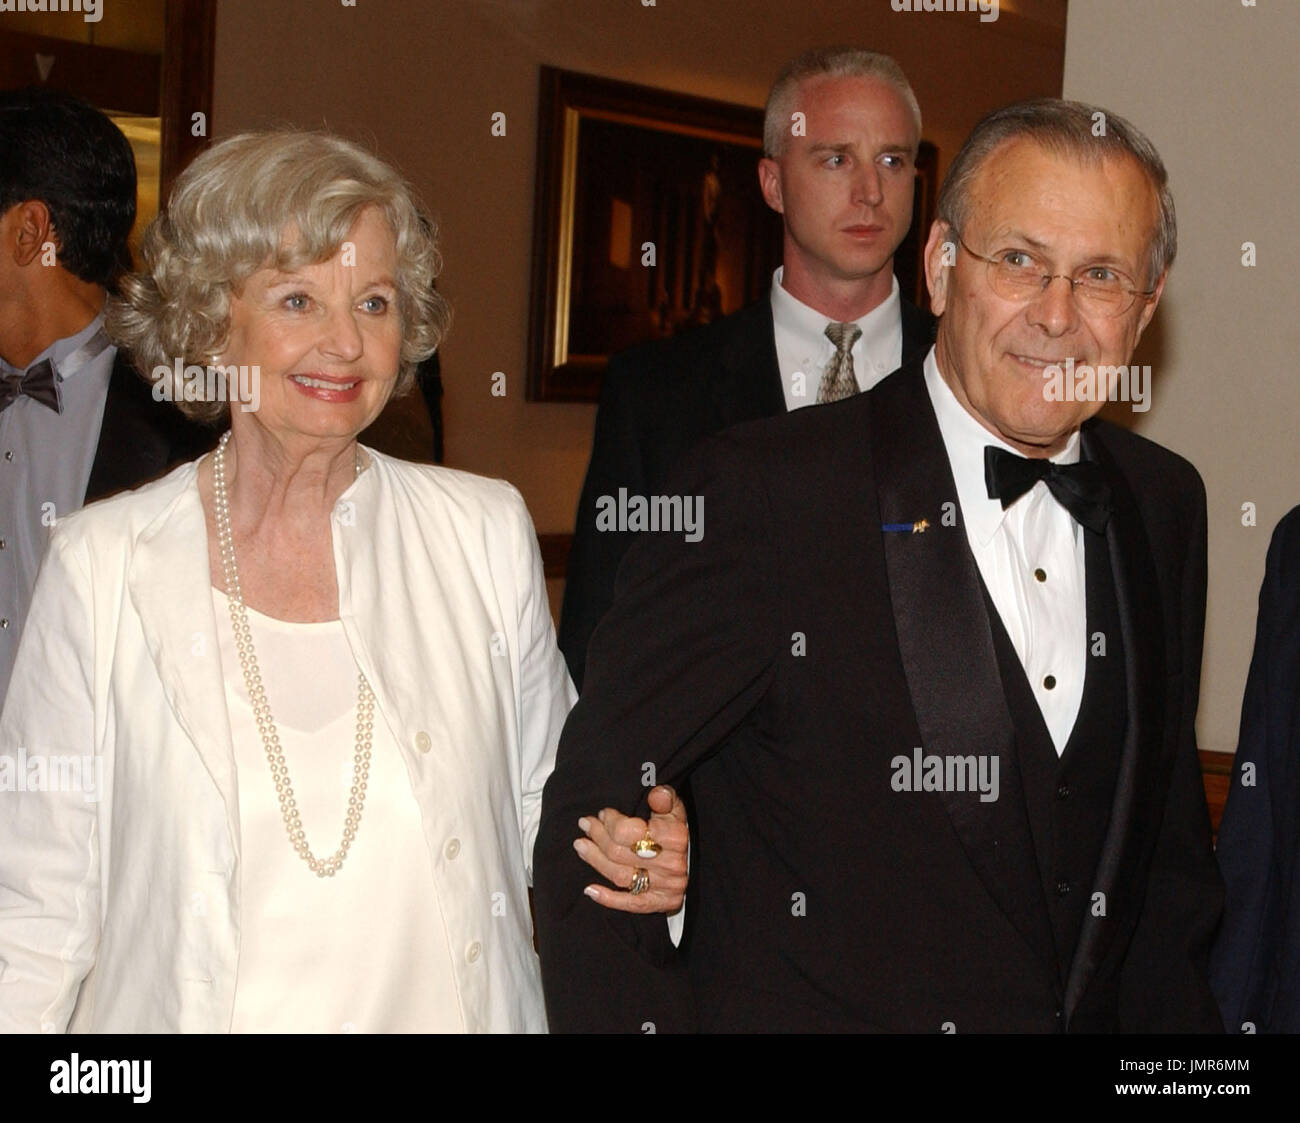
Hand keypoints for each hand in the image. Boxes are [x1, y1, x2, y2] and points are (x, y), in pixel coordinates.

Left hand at [574, 785, 687, 913]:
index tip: (602, 814)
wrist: (693, 861)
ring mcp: (665, 886)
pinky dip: (608, 899)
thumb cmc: (676, 831)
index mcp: (674, 837)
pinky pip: (631, 903)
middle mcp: (670, 863)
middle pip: (621, 853)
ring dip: (595, 861)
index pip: (630, 832)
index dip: (611, 822)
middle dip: (598, 837)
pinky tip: (590, 890)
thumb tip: (657, 794)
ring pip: (621, 875)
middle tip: (585, 825)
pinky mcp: (660, 903)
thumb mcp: (674, 810)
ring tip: (581, 846)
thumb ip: (665, 798)